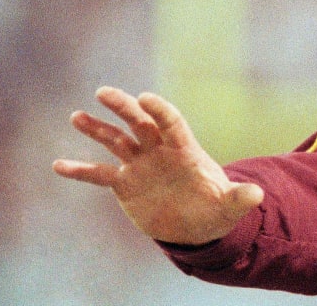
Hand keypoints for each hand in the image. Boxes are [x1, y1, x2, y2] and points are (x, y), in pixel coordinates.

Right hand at [52, 86, 263, 244]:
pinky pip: (99, 174)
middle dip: (123, 107)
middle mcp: (159, 151)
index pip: (171, 123)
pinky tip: (58, 165)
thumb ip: (240, 198)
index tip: (146, 98)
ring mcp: (140, 164)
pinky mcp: (125, 183)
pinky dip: (80, 170)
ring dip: (97, 129)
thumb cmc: (216, 208)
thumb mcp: (230, 206)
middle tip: (103, 92)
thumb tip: (258, 195)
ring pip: (116, 140)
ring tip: (76, 116)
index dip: (159, 110)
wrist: (196, 224)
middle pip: (139, 123)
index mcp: (185, 149)